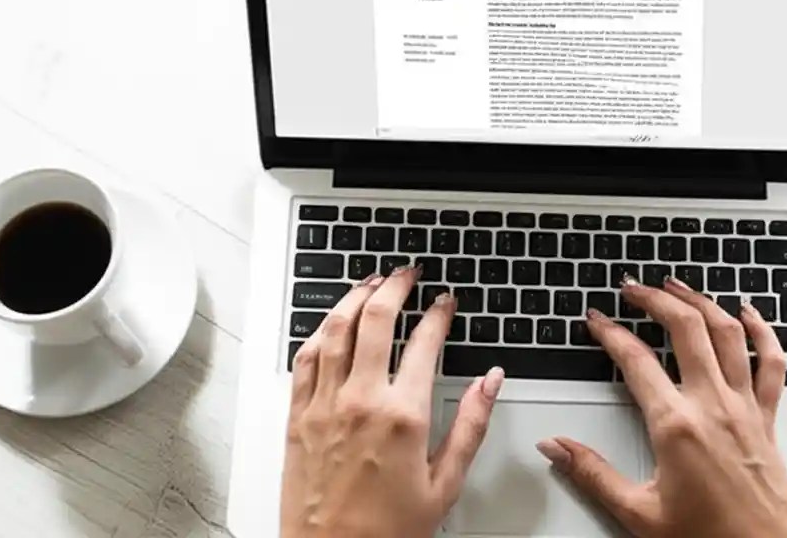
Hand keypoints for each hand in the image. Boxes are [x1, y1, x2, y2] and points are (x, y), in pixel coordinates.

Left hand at [281, 268, 504, 537]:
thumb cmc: (385, 531)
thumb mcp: (445, 483)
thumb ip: (471, 425)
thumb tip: (490, 382)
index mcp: (402, 416)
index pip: (424, 341)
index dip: (438, 312)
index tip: (445, 302)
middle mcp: (360, 402)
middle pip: (375, 318)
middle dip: (395, 286)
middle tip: (407, 273)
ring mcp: (323, 406)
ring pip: (335, 329)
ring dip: (354, 297)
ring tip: (370, 282)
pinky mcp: (296, 417)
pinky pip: (305, 359)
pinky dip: (319, 331)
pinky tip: (331, 323)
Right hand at [536, 276, 786, 537]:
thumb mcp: (639, 513)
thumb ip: (592, 474)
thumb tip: (556, 449)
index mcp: (676, 426)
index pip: (635, 360)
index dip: (610, 333)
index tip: (596, 320)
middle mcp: (713, 406)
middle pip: (685, 328)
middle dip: (654, 299)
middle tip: (632, 288)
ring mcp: (745, 407)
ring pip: (727, 333)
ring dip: (701, 301)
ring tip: (678, 285)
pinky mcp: (768, 417)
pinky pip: (770, 361)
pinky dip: (761, 330)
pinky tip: (749, 314)